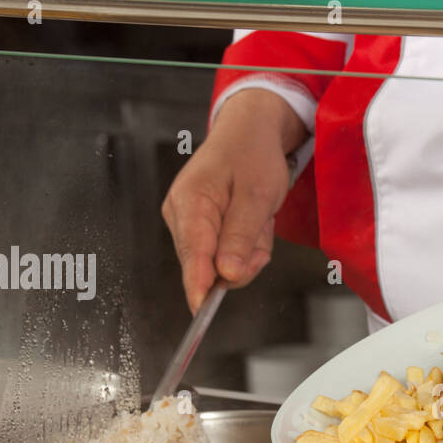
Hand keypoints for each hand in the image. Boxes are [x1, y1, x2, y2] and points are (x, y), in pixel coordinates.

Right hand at [162, 89, 306, 312]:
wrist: (248, 134)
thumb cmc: (252, 156)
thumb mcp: (257, 195)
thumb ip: (241, 236)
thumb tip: (226, 275)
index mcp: (190, 201)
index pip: (193, 252)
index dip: (198, 283)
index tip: (201, 309)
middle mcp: (181, 215)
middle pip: (207, 265)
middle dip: (242, 259)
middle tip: (262, 229)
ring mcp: (188, 224)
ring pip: (220, 264)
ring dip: (248, 250)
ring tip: (258, 219)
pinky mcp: (199, 230)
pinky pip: (225, 255)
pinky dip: (245, 246)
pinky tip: (251, 223)